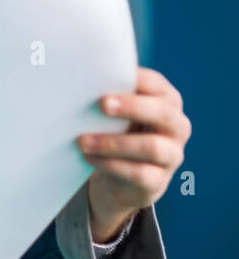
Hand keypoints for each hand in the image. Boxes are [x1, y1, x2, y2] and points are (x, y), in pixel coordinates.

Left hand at [78, 66, 189, 241]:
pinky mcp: (159, 181)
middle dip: (133, 107)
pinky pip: (139, 173)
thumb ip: (110, 97)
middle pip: (163, 113)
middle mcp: (177, 127)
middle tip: (102, 104)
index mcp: (167, 102)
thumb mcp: (118, 114)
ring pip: (152, 147)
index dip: (137, 80)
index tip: (109, 78)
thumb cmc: (118, 133)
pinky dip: (111, 165)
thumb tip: (81, 83)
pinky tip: (89, 157)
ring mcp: (172, 155)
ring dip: (113, 143)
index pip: (157, 85)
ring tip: (83, 141)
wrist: (123, 179)